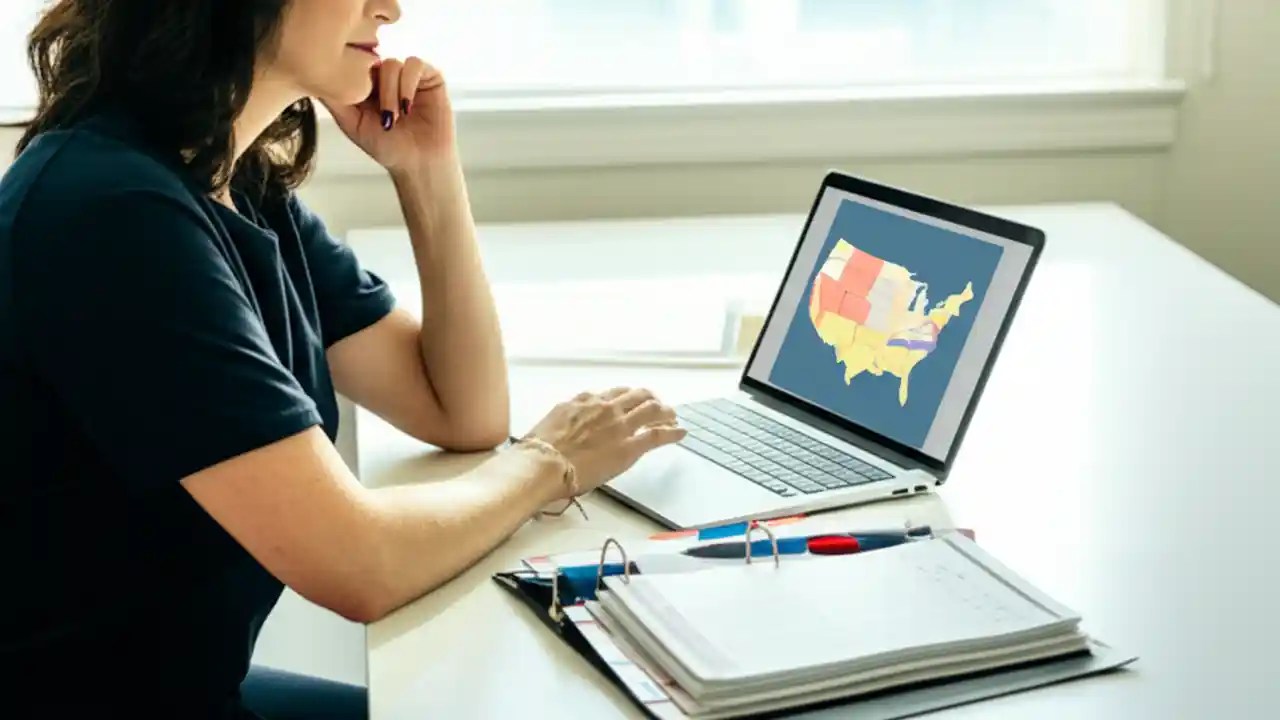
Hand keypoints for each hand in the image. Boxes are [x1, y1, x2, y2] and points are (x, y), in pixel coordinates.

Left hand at [319, 56, 455, 173]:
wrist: (419, 164)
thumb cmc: (386, 147)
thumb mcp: (350, 123)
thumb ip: (333, 99)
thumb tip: (309, 77)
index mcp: (367, 83)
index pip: (354, 64)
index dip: (353, 80)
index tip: (357, 105)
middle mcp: (387, 75)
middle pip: (371, 61)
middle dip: (374, 90)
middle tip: (382, 120)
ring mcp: (408, 74)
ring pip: (392, 63)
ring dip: (391, 93)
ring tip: (395, 119)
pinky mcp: (430, 76)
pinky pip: (414, 64)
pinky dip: (408, 85)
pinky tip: (407, 107)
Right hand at [523, 388, 686, 496]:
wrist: (544, 463)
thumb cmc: (540, 450)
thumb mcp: (551, 423)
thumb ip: (567, 418)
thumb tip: (570, 425)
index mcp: (585, 401)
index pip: (613, 394)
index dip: (626, 397)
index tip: (631, 400)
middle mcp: (606, 408)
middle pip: (637, 396)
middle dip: (650, 398)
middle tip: (658, 405)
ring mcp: (620, 425)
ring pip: (652, 410)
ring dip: (665, 411)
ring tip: (673, 416)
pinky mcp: (630, 446)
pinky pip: (658, 434)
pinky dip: (673, 432)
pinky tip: (681, 432)